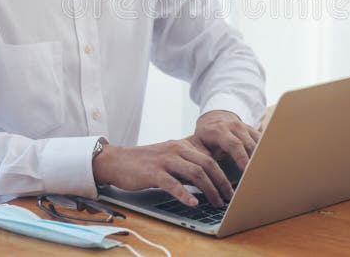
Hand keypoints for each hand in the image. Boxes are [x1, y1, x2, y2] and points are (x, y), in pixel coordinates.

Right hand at [92, 139, 232, 207]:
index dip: (223, 173)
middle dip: (221, 182)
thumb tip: (206, 181)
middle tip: (230, 196)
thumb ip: (186, 167)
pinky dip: (185, 194)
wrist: (117, 161)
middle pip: (207, 164)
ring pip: (194, 172)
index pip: (209, 158)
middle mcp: (176, 150)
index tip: (232, 186)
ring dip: (209, 189)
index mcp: (181, 146)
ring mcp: (165, 160)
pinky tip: (193, 203)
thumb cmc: (144, 163)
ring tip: (216, 202)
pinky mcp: (153, 173)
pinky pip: (173, 184)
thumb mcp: (168, 160)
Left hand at [192, 110, 261, 171]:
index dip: (242, 158)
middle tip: (257, 176)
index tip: (247, 171)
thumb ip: (202, 155)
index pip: (234, 144)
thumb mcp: (197, 143)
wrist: (214, 116)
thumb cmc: (205, 133)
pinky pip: (261, 140)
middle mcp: (234, 127)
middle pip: (248, 144)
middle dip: (254, 161)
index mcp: (219, 131)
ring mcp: (245, 127)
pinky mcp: (252, 129)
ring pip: (257, 142)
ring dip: (261, 157)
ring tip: (263, 172)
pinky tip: (266, 163)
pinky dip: (264, 151)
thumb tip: (207, 170)